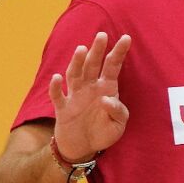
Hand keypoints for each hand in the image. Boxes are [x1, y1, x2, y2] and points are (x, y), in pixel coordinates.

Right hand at [48, 32, 130, 161]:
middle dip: (98, 50)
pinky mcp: (62, 108)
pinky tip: (57, 78)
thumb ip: (117, 111)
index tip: (127, 38)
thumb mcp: (118, 125)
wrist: (83, 148)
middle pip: (93, 65)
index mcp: (107, 89)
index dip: (119, 53)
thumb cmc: (103, 133)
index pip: (113, 67)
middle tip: (102, 35)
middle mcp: (90, 88)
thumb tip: (106, 99)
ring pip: (75, 75)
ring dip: (77, 63)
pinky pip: (58, 95)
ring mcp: (75, 96)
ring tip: (82, 49)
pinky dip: (56, 87)